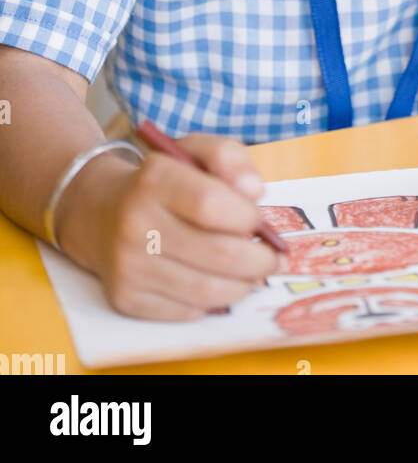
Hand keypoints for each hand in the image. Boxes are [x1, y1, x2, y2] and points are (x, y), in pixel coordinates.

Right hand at [56, 134, 286, 319]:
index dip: (247, 217)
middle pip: (217, 254)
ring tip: (253, 275)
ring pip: (206, 291)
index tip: (259, 221)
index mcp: (154, 179)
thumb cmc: (162, 181)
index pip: (211, 204)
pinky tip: (218, 285)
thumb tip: (256, 192)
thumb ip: (229, 158)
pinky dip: (212, 302)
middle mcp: (135, 223)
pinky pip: (186, 311)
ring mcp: (127, 266)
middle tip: (274, 259)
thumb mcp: (193, 150)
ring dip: (242, 286)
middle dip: (259, 261)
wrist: (99, 212)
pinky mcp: (125, 299)